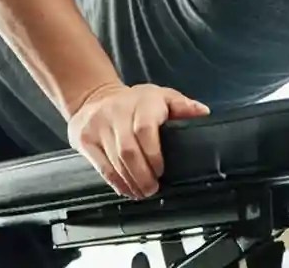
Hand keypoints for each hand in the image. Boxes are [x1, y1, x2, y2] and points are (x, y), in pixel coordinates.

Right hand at [66, 83, 209, 199]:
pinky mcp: (85, 139)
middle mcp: (117, 111)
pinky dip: (116, 182)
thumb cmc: (136, 102)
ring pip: (114, 162)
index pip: (144, 129)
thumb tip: (203, 112)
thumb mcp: (162, 96)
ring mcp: (98, 125)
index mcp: (142, 101)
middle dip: (142, 175)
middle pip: (128, 150)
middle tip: (152, 189)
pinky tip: (126, 189)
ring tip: (142, 192)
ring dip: (131, 182)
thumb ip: (182, 106)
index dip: (153, 155)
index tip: (161, 171)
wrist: (95, 97)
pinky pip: (101, 167)